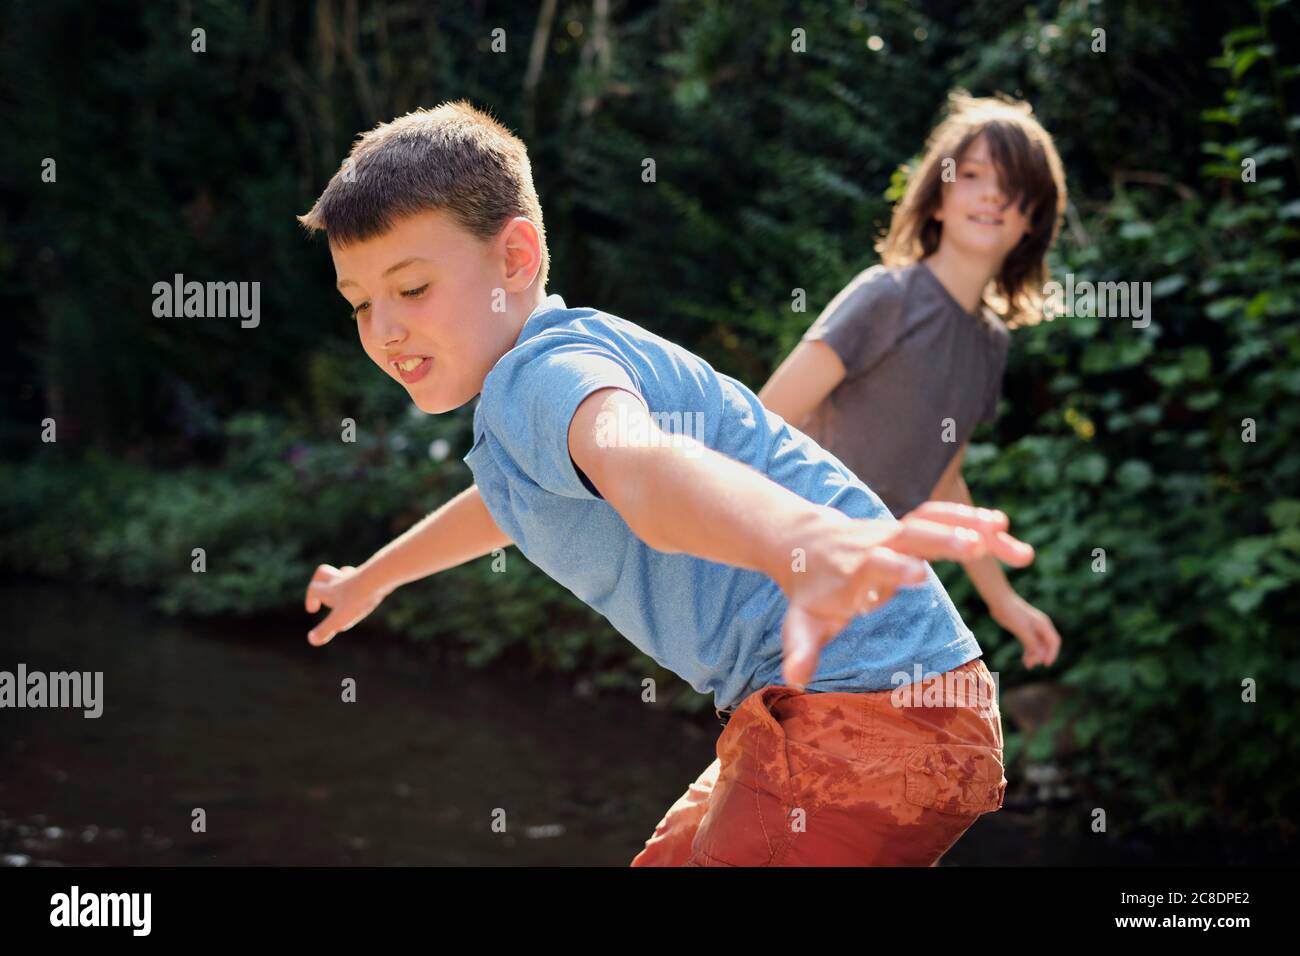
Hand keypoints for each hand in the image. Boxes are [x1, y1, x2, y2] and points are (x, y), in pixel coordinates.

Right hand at [304, 563, 390, 645]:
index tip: (313, 610)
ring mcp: (357, 576)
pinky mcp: (372, 575)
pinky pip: (363, 576)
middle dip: (320, 581)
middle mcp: (341, 580)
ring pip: (344, 573)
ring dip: (341, 581)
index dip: (311, 599)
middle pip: (323, 572)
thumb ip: (325, 629)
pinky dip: (360, 583)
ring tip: (347, 595)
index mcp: (330, 590)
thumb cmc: (358, 599)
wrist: (380, 579)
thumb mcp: (340, 618)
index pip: (314, 589)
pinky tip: (369, 592)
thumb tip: (312, 640)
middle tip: (323, 592)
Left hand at [780, 501, 1034, 690]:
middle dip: (943, 538)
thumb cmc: (809, 592)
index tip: (920, 576)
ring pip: (933, 519)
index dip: (895, 568)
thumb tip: (795, 679)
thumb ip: (802, 648)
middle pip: (910, 533)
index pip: (875, 563)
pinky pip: (940, 516)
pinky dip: (970, 518)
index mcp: (853, 567)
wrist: (804, 544)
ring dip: (972, 526)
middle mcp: (876, 542)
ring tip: (1014, 545)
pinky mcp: (907, 526)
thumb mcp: (802, 622)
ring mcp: (893, 530)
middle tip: (979, 546)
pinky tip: (1003, 527)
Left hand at [991, 593, 1060, 668]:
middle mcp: (1041, 626)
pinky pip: (1031, 643)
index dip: (1052, 654)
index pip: (1054, 642)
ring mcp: (1033, 627)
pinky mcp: (1024, 629)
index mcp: (1043, 624)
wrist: (999, 600)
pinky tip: (1025, 658)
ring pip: (1038, 645)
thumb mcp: (1022, 629)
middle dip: (1041, 656)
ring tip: (1027, 664)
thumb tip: (1039, 655)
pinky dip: (1029, 651)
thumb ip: (1031, 642)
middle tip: (1030, 665)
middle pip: (1047, 645)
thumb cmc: (1011, 612)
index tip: (1046, 664)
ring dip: (1035, 655)